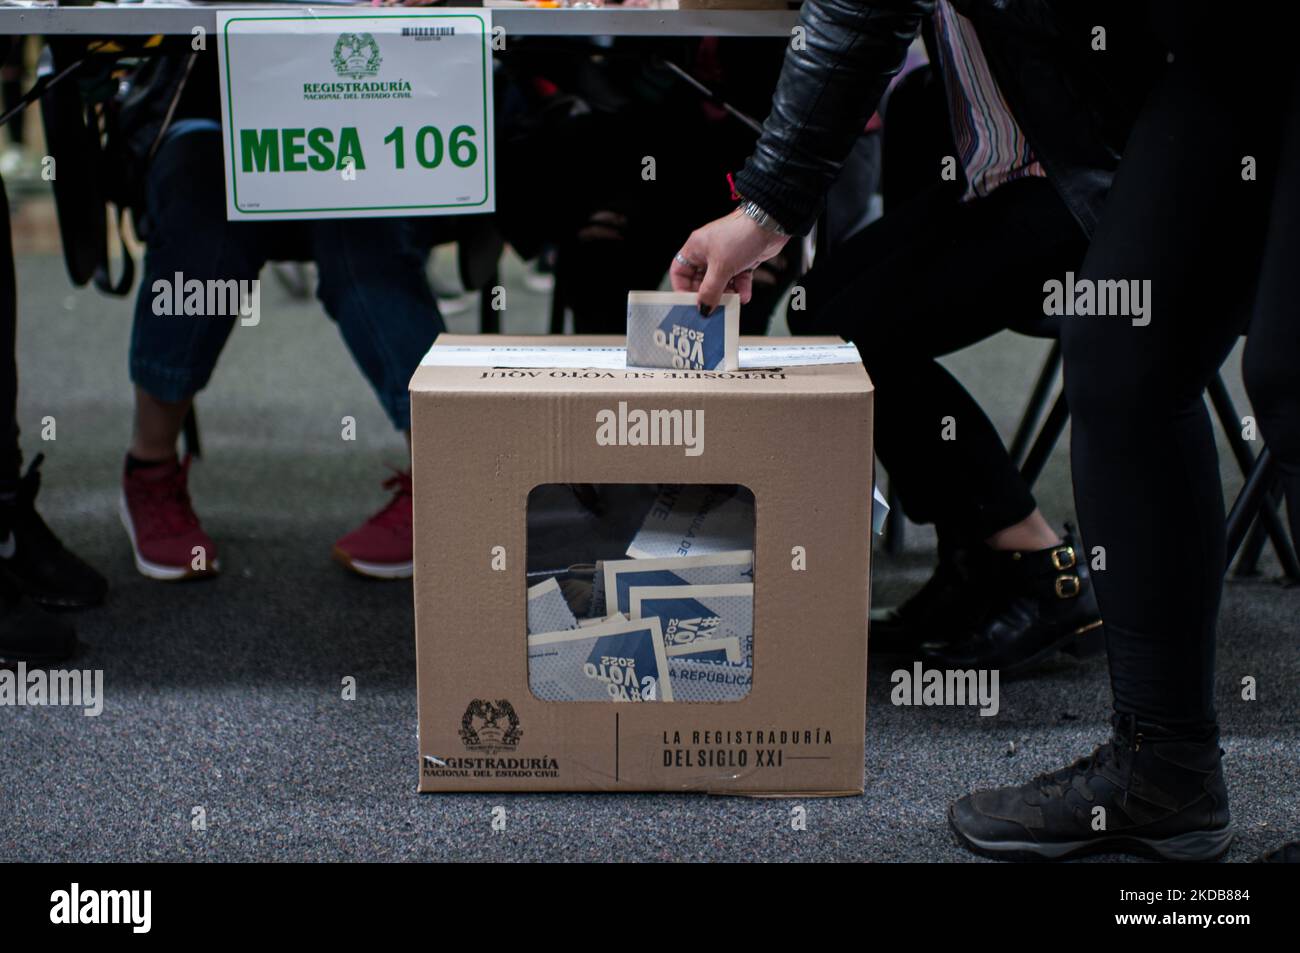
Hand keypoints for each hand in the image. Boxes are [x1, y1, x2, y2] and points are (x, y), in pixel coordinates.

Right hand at [669, 208, 789, 311]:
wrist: (770, 225)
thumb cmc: (740, 234)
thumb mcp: (721, 268)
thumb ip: (710, 291)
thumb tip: (703, 308)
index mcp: (695, 248)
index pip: (679, 272)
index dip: (682, 289)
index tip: (689, 303)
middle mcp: (708, 252)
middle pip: (700, 280)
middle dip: (708, 294)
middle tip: (711, 308)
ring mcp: (725, 256)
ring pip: (720, 282)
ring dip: (726, 294)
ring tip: (731, 301)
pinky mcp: (742, 261)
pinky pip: (737, 280)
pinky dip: (740, 289)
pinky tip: (744, 295)